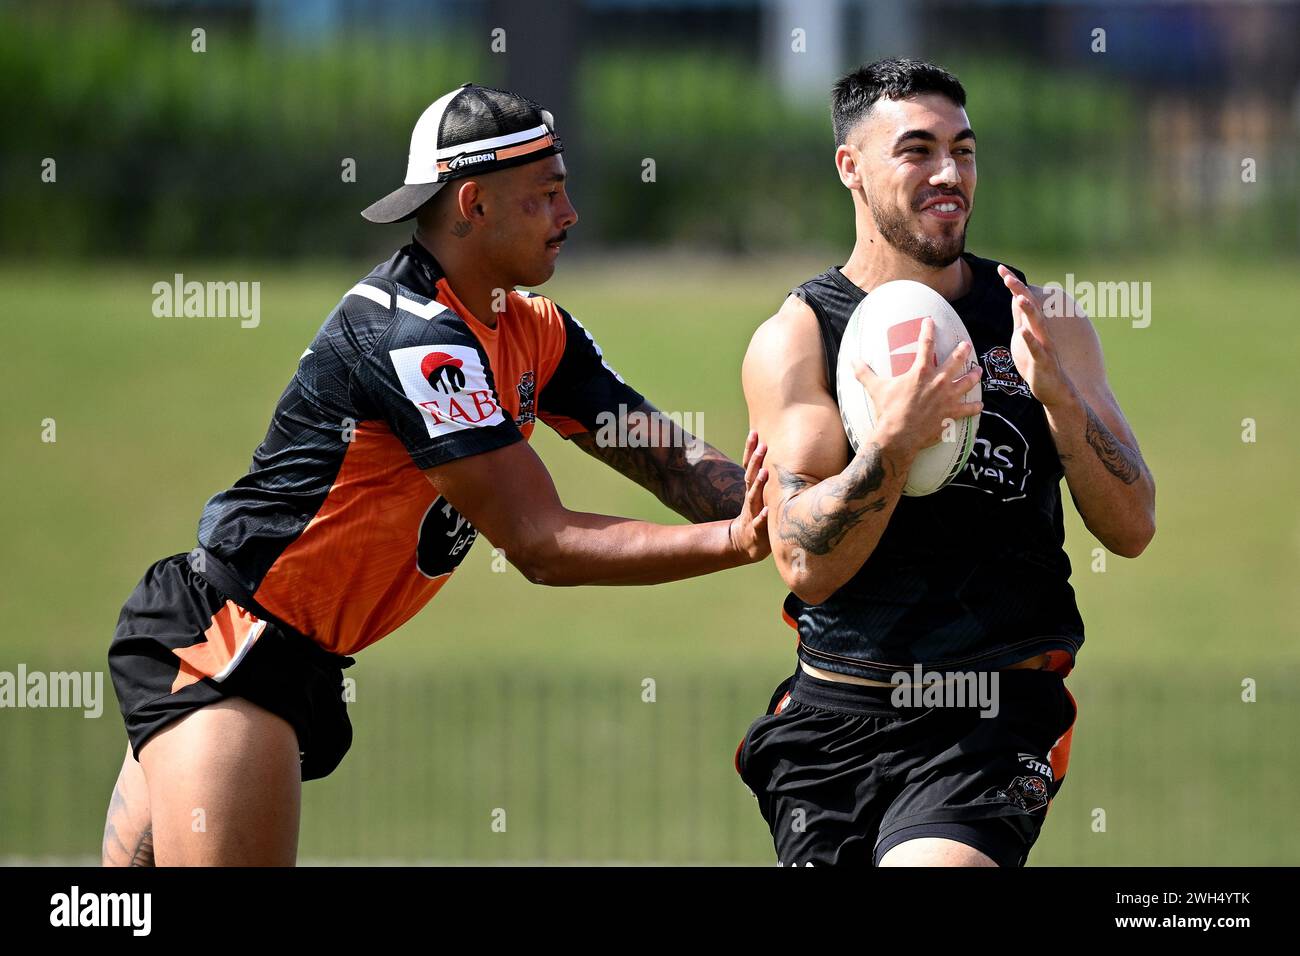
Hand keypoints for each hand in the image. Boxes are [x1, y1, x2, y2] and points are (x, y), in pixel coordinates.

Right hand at [727, 430, 770, 561]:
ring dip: (759, 484)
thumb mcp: (762, 495)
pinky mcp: (756, 530)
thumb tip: (782, 453)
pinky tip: (769, 511)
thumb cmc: (759, 514)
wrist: (745, 542)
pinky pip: (760, 523)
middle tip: (762, 445)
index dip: (750, 449)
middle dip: (756, 461)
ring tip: (765, 472)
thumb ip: (768, 477)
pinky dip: (763, 516)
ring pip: (754, 496)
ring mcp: (753, 513)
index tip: (753, 432)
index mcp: (753, 488)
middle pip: (751, 476)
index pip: (750, 465)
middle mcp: (752, 498)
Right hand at [851, 317, 982, 457]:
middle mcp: (938, 382)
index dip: (928, 329)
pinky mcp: (951, 415)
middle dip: (962, 351)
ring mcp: (947, 399)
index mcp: (920, 372)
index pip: (925, 344)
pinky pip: (967, 410)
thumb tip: (852, 360)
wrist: (899, 436)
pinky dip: (974, 408)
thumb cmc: (888, 410)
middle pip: (955, 361)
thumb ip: (864, 373)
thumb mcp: (875, 388)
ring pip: (966, 383)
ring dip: (973, 376)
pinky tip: (979, 405)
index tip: (930, 320)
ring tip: (978, 371)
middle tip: (967, 345)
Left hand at [998, 265, 1075, 407]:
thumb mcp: (1023, 338)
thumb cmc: (1037, 364)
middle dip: (1019, 290)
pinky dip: (1030, 340)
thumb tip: (1016, 298)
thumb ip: (1021, 318)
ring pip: (1037, 325)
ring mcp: (1044, 346)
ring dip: (1028, 310)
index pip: (1023, 300)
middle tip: (1007, 275)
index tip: (1000, 268)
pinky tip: (1023, 331)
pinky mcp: (1043, 362)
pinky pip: (1037, 350)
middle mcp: (1040, 332)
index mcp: (1033, 325)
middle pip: (1030, 306)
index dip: (1013, 285)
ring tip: (1018, 296)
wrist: (1054, 390)